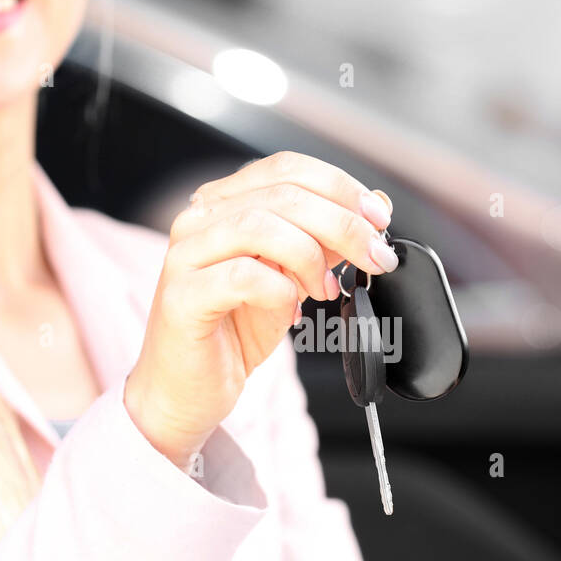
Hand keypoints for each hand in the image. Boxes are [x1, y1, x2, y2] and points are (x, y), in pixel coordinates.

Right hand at [123, 151, 395, 468]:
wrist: (186, 391)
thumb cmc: (233, 333)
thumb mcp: (293, 278)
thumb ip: (325, 240)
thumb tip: (374, 207)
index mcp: (224, 204)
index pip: (286, 168)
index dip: (340, 187)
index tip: (379, 218)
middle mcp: (199, 220)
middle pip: (283, 194)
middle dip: (344, 225)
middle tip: (375, 257)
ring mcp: (185, 256)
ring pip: (260, 227)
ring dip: (311, 256)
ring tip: (326, 289)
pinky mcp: (181, 297)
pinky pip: (242, 276)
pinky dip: (280, 290)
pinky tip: (290, 310)